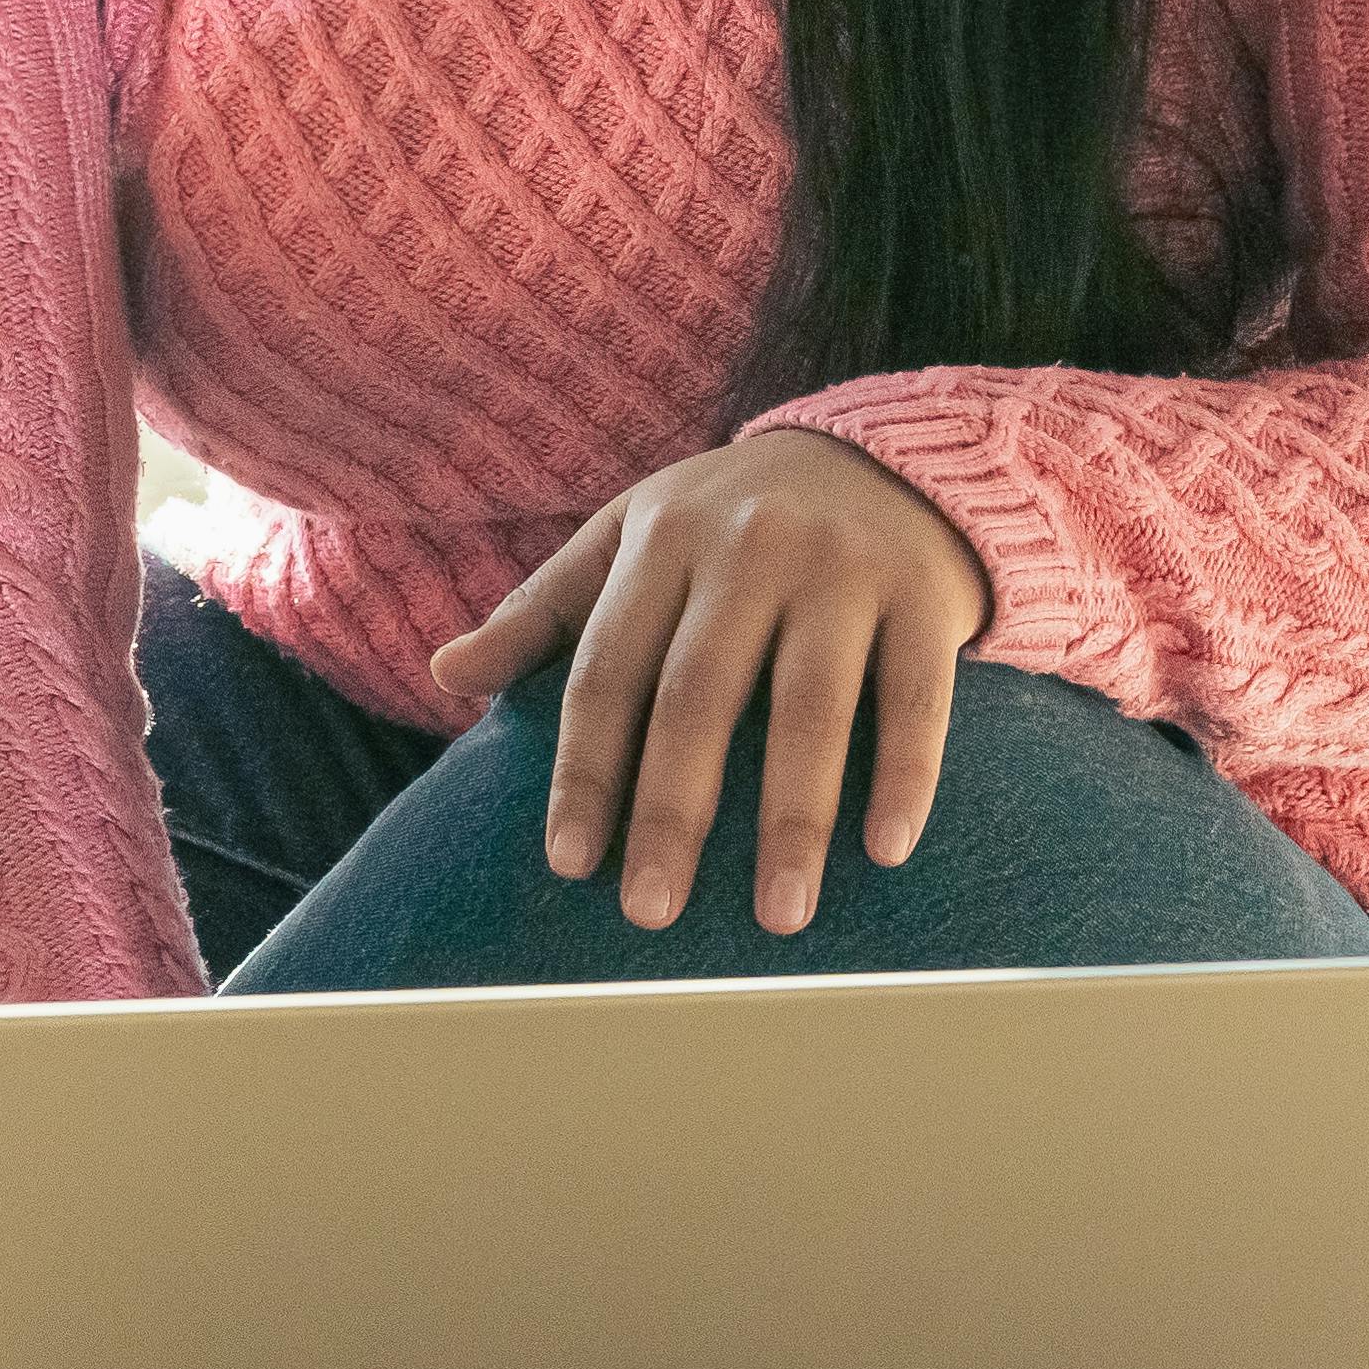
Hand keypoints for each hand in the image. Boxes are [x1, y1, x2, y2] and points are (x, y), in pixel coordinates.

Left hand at [430, 431, 990, 942]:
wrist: (883, 454)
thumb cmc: (731, 519)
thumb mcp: (631, 537)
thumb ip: (544, 610)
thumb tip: (444, 673)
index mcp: (662, 542)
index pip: (608, 671)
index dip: (585, 770)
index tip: (569, 862)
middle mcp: (749, 550)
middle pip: (699, 698)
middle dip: (672, 812)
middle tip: (651, 912)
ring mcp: (842, 570)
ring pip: (811, 708)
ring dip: (794, 818)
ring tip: (780, 915)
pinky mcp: (923, 596)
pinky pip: (915, 698)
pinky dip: (904, 776)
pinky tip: (883, 852)